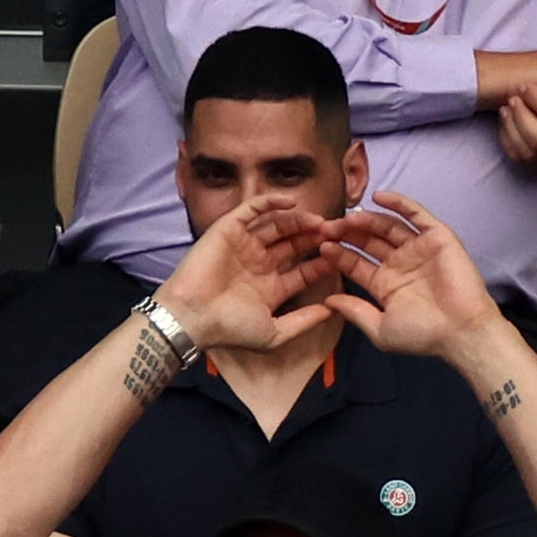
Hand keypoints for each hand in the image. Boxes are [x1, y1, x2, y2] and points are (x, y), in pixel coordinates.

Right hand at [154, 197, 335, 352]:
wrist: (192, 316)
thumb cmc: (229, 330)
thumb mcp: (274, 334)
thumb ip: (304, 322)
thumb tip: (333, 311)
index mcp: (272, 288)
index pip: (305, 270)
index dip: (324, 262)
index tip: (343, 255)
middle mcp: (260, 264)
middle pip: (296, 244)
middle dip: (316, 238)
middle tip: (336, 232)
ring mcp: (246, 245)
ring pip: (279, 225)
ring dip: (300, 221)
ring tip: (319, 221)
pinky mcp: (230, 229)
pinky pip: (253, 209)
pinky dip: (271, 202)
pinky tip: (292, 203)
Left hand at [319, 192, 500, 359]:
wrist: (461, 331)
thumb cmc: (422, 335)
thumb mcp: (379, 328)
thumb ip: (354, 312)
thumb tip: (327, 301)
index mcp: (385, 285)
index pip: (356, 263)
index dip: (338, 254)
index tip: (321, 246)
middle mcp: (400, 263)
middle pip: (368, 241)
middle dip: (347, 234)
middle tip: (327, 228)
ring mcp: (418, 249)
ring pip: (387, 226)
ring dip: (366, 220)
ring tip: (347, 218)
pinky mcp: (437, 237)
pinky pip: (416, 215)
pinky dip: (399, 203)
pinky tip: (378, 196)